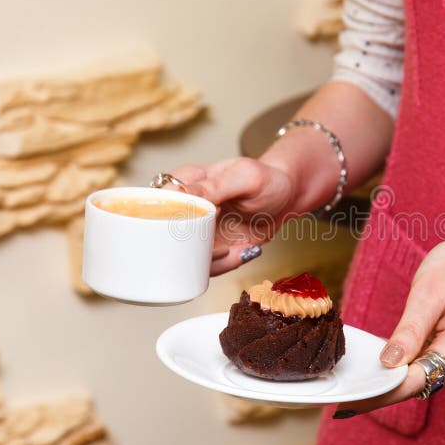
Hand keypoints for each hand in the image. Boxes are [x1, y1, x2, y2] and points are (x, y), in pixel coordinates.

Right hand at [166, 157, 296, 274]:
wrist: (286, 198)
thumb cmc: (267, 180)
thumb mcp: (245, 178)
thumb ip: (213, 186)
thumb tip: (180, 193)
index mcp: (185, 181)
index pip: (159, 205)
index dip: (180, 221)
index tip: (211, 221)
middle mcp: (184, 207)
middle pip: (168, 238)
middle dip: (198, 249)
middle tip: (226, 247)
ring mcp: (193, 229)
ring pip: (185, 256)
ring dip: (215, 261)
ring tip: (240, 249)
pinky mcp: (205, 246)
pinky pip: (203, 266)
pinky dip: (225, 264)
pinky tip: (243, 251)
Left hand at [333, 227, 444, 417]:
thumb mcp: (430, 291)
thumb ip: (411, 330)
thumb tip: (389, 363)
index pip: (411, 383)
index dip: (377, 394)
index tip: (345, 404)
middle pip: (410, 388)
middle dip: (376, 389)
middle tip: (339, 394)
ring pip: (413, 383)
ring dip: (386, 380)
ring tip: (354, 377)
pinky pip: (419, 373)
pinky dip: (397, 370)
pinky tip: (377, 365)